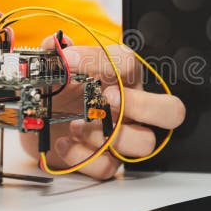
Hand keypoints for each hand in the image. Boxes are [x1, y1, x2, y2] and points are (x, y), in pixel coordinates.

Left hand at [20, 36, 184, 179]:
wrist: (39, 121)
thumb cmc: (57, 92)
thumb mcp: (54, 70)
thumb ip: (54, 53)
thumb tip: (54, 44)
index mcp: (122, 79)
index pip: (129, 63)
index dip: (100, 60)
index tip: (67, 60)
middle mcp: (131, 108)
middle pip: (171, 110)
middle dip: (143, 105)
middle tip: (108, 99)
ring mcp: (123, 137)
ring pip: (144, 143)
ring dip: (106, 133)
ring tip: (75, 124)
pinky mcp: (106, 161)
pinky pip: (108, 167)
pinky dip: (81, 156)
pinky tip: (63, 142)